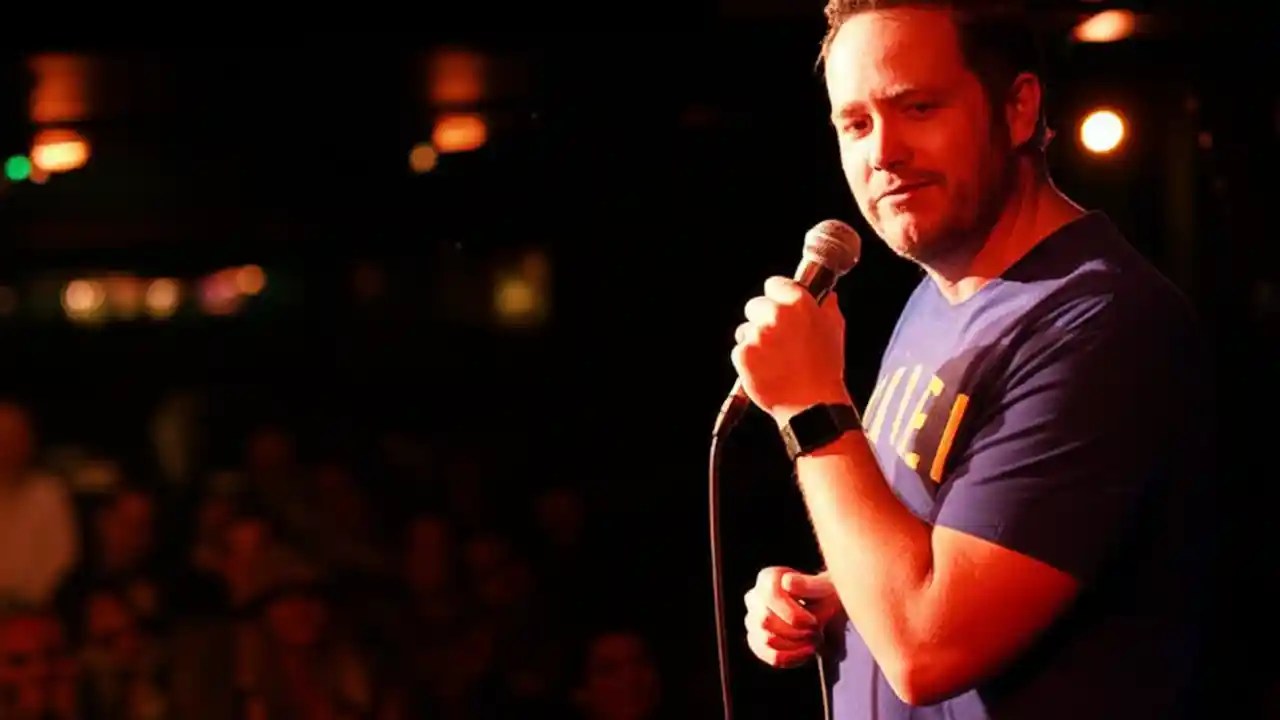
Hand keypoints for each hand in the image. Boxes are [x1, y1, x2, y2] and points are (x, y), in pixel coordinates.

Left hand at [731, 277, 849, 426]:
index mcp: (799, 303)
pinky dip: (748, 359)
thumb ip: (827, 308)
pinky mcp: (743, 354)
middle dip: (763, 318)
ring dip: (754, 339)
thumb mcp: (835, 331)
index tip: (781, 307)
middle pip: (755, 305)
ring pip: (745, 329)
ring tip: (773, 358)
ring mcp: (757, 335)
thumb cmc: (825, 368)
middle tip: (777, 338)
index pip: (774, 284)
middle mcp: (775, 315)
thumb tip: (827, 297)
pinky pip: (739, 349)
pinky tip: (766, 369)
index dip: (777, 296)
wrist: (811, 404)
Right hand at [744, 567, 841, 667]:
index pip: (770, 596)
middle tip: (816, 633)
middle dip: (795, 632)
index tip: (814, 622)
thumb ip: (810, 584)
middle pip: (765, 621)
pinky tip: (806, 653)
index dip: (792, 613)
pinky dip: (790, 658)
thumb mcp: (826, 586)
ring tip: (813, 641)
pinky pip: (768, 656)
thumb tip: (787, 583)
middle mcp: (755, 597)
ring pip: (766, 640)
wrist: (823, 610)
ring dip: (795, 646)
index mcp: (768, 578)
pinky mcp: (757, 641)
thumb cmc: (825, 595)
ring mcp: (752, 620)